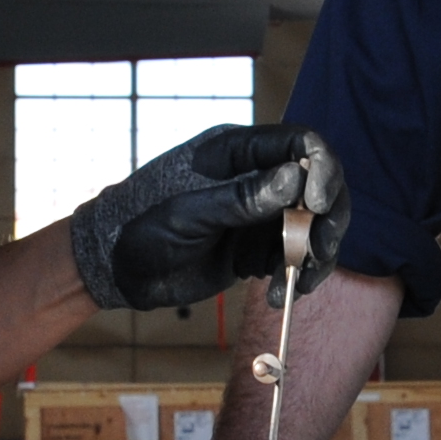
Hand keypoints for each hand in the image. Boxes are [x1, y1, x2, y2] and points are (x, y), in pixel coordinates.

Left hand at [71, 124, 349, 311]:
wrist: (114, 269)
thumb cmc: (138, 227)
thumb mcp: (188, 213)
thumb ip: (240, 198)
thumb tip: (294, 178)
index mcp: (234, 150)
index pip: (299, 144)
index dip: (321, 169)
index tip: (314, 206)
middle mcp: (254, 176)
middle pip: (318, 186)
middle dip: (326, 220)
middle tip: (318, 253)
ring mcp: (256, 213)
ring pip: (310, 225)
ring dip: (312, 254)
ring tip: (297, 284)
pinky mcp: (254, 246)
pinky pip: (291, 256)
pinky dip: (293, 276)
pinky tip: (278, 295)